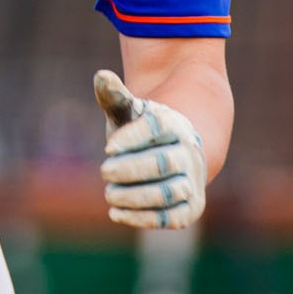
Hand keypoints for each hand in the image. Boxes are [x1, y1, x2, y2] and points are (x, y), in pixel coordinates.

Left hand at [94, 69, 207, 228]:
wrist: (176, 156)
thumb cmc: (144, 132)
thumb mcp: (131, 111)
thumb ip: (115, 96)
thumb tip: (100, 75)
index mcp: (174, 125)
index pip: (155, 128)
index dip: (131, 138)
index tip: (108, 148)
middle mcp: (188, 153)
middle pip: (162, 163)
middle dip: (130, 169)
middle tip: (104, 170)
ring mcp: (192, 182)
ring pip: (167, 193)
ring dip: (135, 196)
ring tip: (109, 193)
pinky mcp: (190, 208)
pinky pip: (172, 218)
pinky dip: (144, 218)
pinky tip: (117, 213)